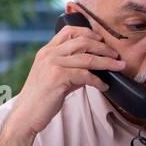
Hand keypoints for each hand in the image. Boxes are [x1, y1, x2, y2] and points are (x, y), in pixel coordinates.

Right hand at [8, 25, 126, 135]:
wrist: (26, 114)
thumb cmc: (41, 98)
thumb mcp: (54, 76)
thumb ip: (71, 68)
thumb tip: (94, 67)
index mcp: (47, 51)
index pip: (69, 30)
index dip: (88, 33)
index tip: (102, 40)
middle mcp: (49, 54)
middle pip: (82, 41)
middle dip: (103, 47)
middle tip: (116, 55)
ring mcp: (53, 64)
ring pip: (88, 58)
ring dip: (107, 62)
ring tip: (118, 66)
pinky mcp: (58, 77)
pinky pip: (86, 75)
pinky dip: (98, 81)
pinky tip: (104, 86)